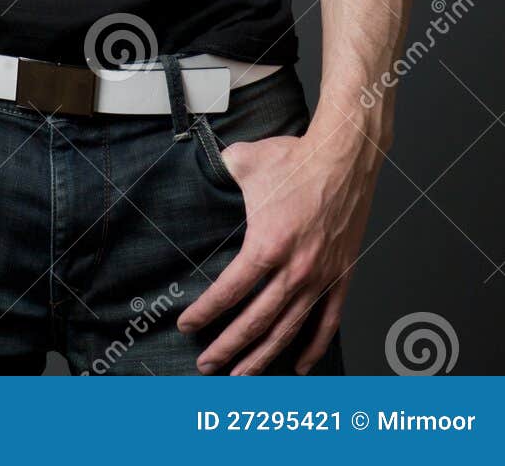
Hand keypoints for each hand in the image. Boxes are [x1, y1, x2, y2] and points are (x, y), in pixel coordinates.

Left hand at [176, 130, 378, 373]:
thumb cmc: (296, 158)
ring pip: (287, 330)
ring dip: (262, 357)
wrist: (345, 156)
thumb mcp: (244, 161)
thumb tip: (205, 170)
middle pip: (254, 322)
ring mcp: (320, 277)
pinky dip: (313, 348)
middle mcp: (294, 270)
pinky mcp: (341, 276)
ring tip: (241, 376)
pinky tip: (298, 366)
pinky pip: (327, 322)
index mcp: (266, 245)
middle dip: (227, 348)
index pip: (229, 292)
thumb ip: (219, 172)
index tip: (187, 326)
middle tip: (206, 364)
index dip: (205, 313)